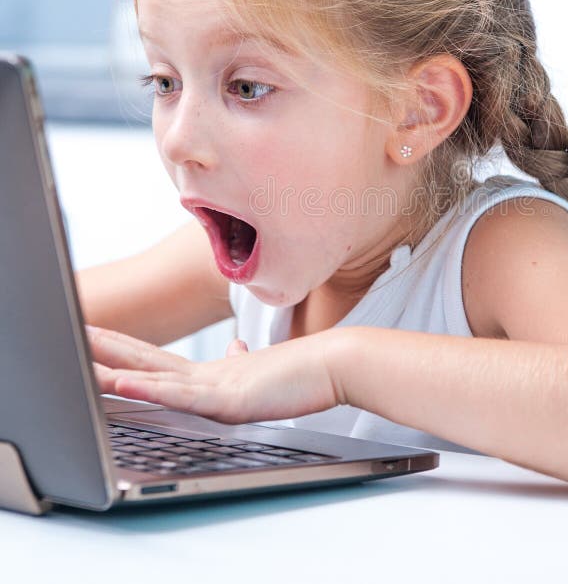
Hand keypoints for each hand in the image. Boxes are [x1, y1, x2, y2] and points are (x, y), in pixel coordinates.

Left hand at [86, 325, 345, 424]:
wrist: (335, 363)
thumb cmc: (306, 371)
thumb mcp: (265, 372)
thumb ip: (245, 363)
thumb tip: (237, 348)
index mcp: (214, 372)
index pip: (158, 359)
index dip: (126, 348)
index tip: (98, 337)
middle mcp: (208, 373)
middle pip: (146, 357)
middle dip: (107, 345)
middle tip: (73, 329)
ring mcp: (215, 383)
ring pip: (153, 372)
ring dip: (113, 363)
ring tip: (79, 349)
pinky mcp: (228, 397)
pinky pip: (179, 393)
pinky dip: (147, 387)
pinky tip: (121, 382)